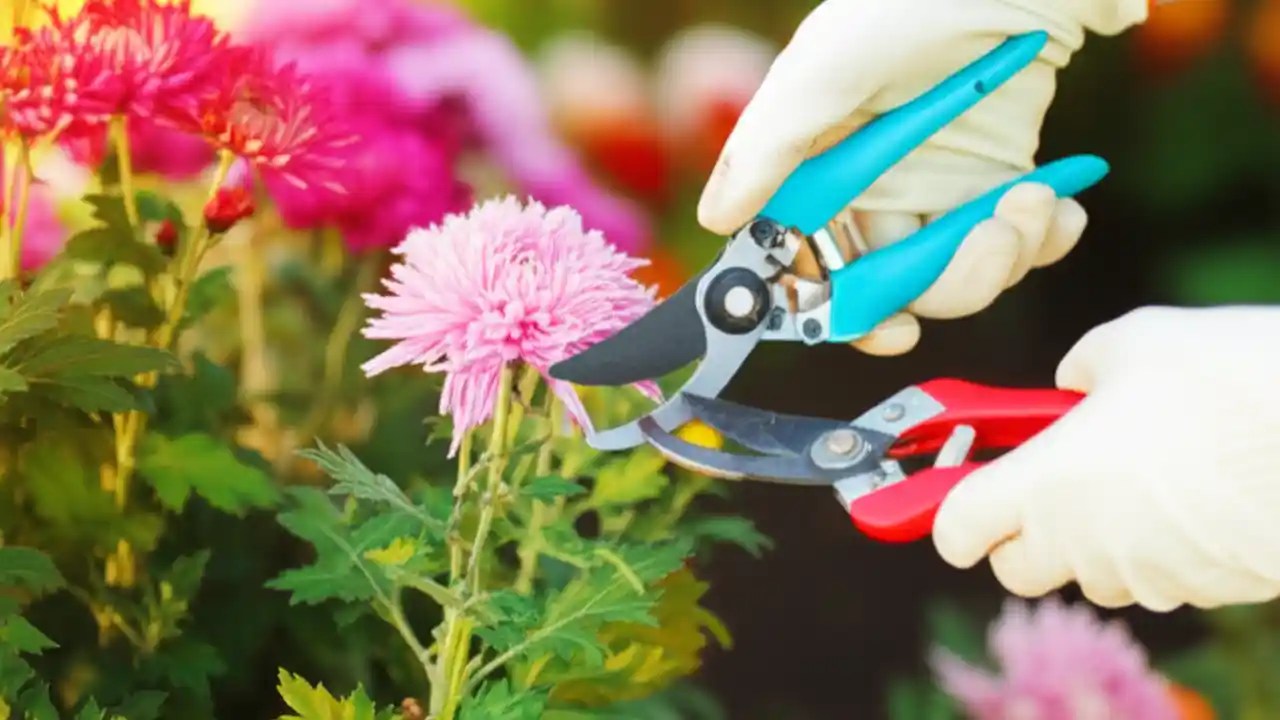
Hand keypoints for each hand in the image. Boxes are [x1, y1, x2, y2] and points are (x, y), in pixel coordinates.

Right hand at [699, 0, 1146, 355]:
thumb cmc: (904, 1)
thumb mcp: (824, 69)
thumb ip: (767, 145)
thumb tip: (717, 218)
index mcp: (815, 168)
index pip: (810, 262)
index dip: (842, 310)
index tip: (890, 329)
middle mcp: (870, 187)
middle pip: (891, 284)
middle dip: (945, 283)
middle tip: (987, 250)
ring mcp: (936, 184)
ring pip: (957, 271)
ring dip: (1003, 254)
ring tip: (1034, 202)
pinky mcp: (998, 177)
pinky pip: (1016, 241)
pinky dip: (1044, 236)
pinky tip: (1060, 205)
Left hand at [933, 306, 1279, 610]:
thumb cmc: (1228, 380)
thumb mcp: (1132, 341)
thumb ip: (1079, 369)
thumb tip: (1070, 382)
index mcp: (1044, 484)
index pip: (955, 531)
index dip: (948, 510)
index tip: (960, 483)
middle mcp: (1083, 541)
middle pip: (1015, 568)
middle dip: (1019, 532)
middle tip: (1051, 479)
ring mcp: (1145, 572)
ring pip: (1091, 572)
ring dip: (1095, 535)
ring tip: (1141, 470)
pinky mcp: (1201, 587)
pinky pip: (1155, 573)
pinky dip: (1155, 543)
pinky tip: (1193, 491)